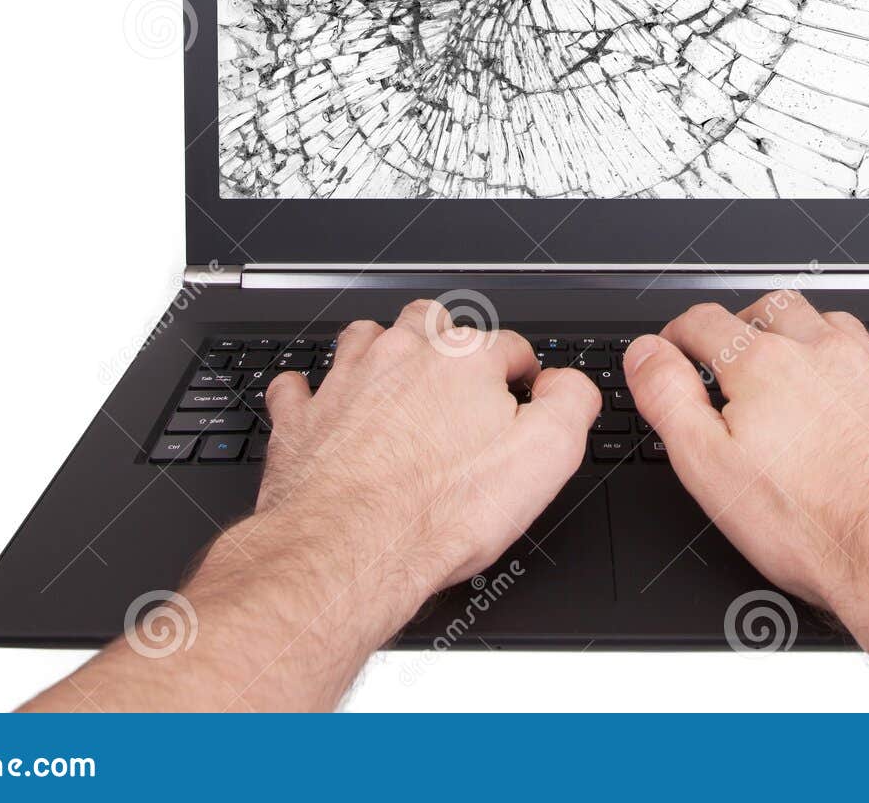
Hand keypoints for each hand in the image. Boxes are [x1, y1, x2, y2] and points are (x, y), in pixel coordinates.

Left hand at [252, 299, 601, 613]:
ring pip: (364, 338)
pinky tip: (319, 405)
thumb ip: (571, 403)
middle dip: (448, 340)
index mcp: (464, 360)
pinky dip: (309, 392)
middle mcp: (402, 357)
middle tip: (459, 377)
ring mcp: (345, 383)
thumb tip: (570, 384)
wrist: (352, 546)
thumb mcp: (547, 456)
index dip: (523, 371)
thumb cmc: (441, 510)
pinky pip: (298, 386)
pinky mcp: (301, 418)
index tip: (523, 394)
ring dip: (380, 351)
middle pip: (430, 322)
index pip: (508, 344)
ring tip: (394, 380)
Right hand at [624, 291, 868, 626]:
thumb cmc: (817, 526)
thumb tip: (645, 354)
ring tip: (790, 361)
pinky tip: (857, 389)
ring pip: (833, 323)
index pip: (706, 322)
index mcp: (765, 366)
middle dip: (743, 320)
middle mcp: (824, 355)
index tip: (670, 348)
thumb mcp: (709, 467)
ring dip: (803, 332)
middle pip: (774, 307)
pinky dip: (861, 365)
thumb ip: (669, 399)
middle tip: (728, 347)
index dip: (677, 333)